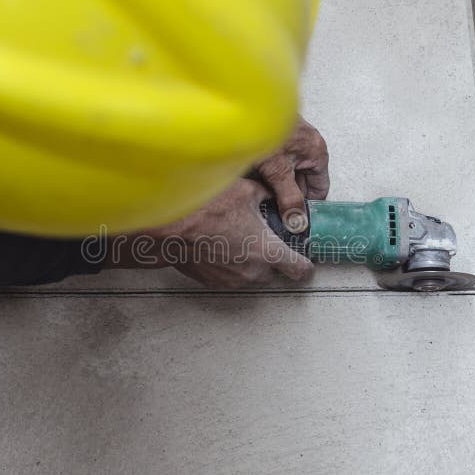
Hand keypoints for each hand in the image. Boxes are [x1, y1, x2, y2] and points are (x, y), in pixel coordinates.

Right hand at [106, 179, 313, 288]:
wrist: (169, 227)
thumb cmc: (205, 209)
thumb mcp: (246, 191)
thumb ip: (268, 197)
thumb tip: (274, 195)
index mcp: (267, 252)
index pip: (300, 270)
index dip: (306, 264)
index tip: (306, 259)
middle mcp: (252, 272)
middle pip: (276, 272)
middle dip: (275, 257)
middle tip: (267, 238)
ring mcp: (232, 280)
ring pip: (254, 274)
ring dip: (253, 261)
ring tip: (241, 238)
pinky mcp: (214, 282)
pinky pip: (233, 275)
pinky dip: (233, 264)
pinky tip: (224, 244)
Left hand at [255, 116, 329, 232]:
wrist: (244, 106)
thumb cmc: (264, 131)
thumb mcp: (278, 172)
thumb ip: (289, 198)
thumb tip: (297, 222)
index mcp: (317, 153)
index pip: (320, 189)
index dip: (307, 206)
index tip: (294, 219)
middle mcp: (310, 145)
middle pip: (304, 181)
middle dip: (288, 195)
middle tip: (272, 210)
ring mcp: (295, 140)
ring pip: (289, 172)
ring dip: (276, 184)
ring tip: (260, 194)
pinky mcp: (279, 137)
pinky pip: (279, 161)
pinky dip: (269, 171)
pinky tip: (255, 177)